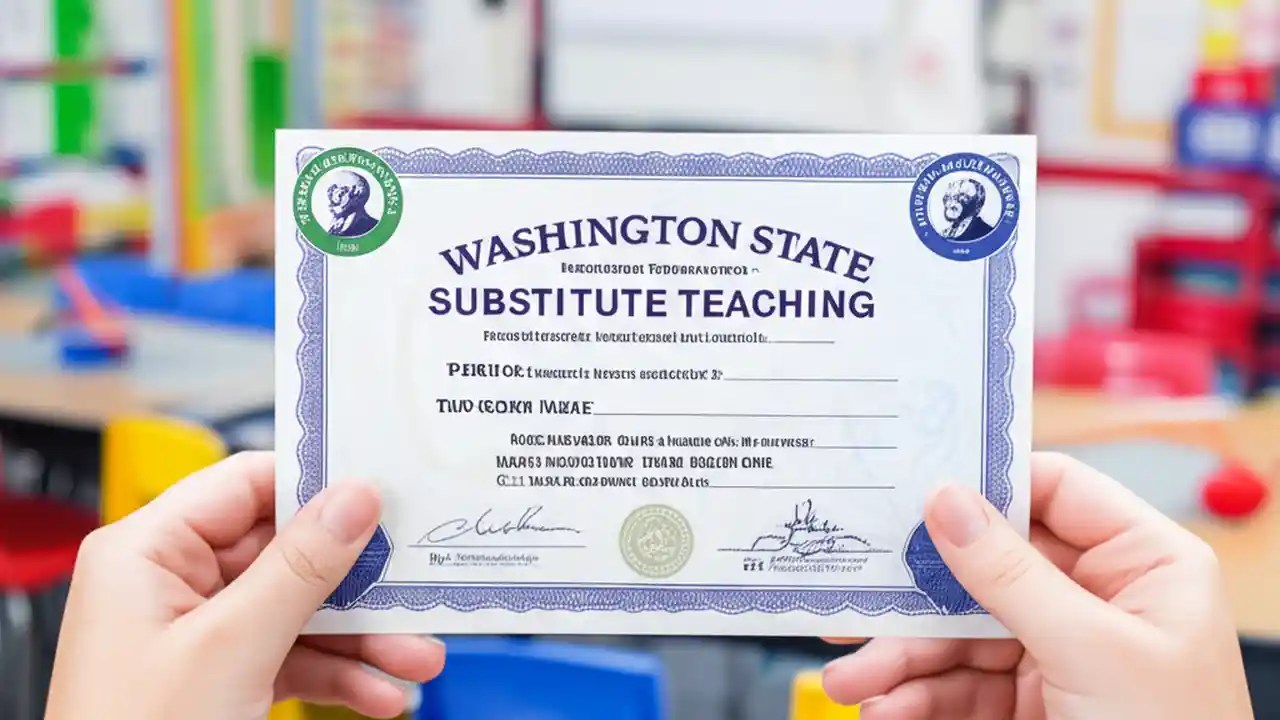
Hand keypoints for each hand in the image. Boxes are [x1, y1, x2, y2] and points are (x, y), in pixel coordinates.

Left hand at [45, 452, 444, 719]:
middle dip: (358, 584)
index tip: (383, 492)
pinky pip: (292, 657)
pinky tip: (378, 693)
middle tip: (415, 584)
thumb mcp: (232, 647)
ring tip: (415, 657)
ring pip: (299, 611)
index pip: (247, 485)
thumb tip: (353, 499)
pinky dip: (338, 675)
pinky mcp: (219, 678)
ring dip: (362, 638)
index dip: (318, 485)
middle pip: (287, 553)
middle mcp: (170, 583)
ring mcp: (196, 634)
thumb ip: (300, 568)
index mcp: (147, 552)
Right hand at [822, 452, 1253, 719]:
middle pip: (988, 569)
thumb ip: (1010, 575)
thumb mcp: (1089, 651)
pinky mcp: (1035, 703)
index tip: (914, 490)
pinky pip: (963, 685)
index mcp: (1144, 565)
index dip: (986, 487)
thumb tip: (947, 500)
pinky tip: (886, 710)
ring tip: (851, 683)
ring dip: (903, 660)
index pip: (1056, 492)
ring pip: (963, 635)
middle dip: (918, 598)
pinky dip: (919, 699)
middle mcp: (1101, 599)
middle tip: (857, 599)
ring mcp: (1064, 653)